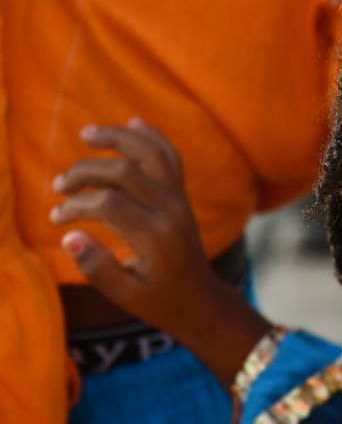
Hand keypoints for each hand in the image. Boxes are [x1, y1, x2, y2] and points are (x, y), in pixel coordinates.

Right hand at [50, 118, 269, 384]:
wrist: (201, 299)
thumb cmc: (160, 301)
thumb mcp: (126, 296)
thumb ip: (98, 268)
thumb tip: (69, 237)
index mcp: (156, 237)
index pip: (109, 204)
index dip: (77, 206)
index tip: (57, 218)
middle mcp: (171, 211)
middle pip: (126, 173)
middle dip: (86, 172)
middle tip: (59, 184)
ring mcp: (180, 200)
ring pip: (153, 154)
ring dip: (119, 139)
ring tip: (87, 134)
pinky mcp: (182, 195)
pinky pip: (171, 157)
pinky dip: (153, 137)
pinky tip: (133, 123)